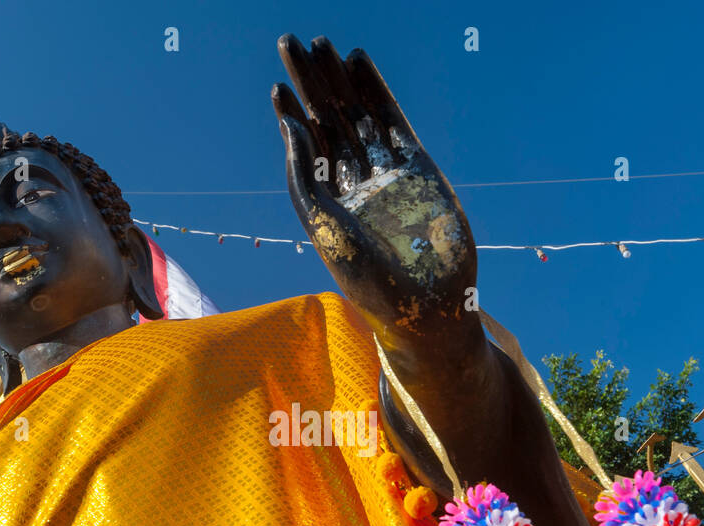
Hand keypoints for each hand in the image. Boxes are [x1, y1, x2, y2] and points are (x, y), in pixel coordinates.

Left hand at [272, 35, 477, 347]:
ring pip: (359, 117)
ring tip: (323, 44)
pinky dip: (376, 93)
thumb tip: (289, 124)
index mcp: (328, 205)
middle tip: (292, 43)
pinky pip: (393, 123)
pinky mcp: (418, 170)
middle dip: (311, 85)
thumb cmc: (369, 279)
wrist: (426, 305)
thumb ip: (303, 174)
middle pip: (329, 123)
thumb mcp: (323, 226)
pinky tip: (359, 65)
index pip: (305, 150)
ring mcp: (387, 176)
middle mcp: (355, 187)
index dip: (291, 116)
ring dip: (340, 81)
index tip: (277, 86)